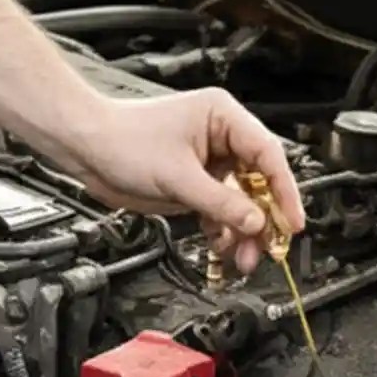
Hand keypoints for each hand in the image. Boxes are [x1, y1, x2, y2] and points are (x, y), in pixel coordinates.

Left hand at [71, 87, 305, 272]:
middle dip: (263, 219)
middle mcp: (222, 138)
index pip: (268, 156)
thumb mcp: (178, 177)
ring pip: (241, 202)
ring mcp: (209, 163)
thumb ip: (221, 203)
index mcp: (224, 118)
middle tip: (269, 248)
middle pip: (259, 183)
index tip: (291, 222)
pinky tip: (223, 248)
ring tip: (243, 259)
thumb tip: (256, 222)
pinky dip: (223, 231)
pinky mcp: (195, 184)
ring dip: (243, 232)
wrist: (86, 149)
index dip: (284, 192)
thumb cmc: (122, 140)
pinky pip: (221, 211)